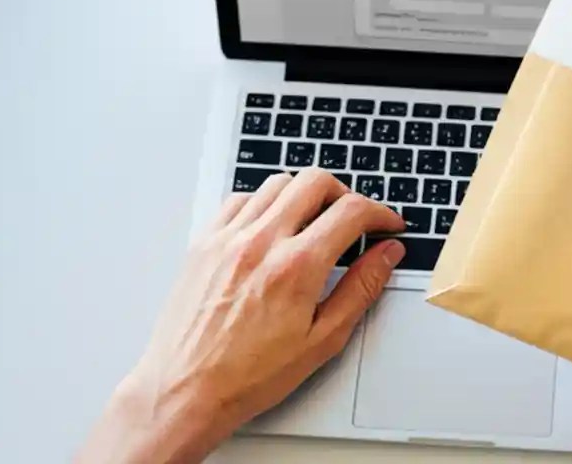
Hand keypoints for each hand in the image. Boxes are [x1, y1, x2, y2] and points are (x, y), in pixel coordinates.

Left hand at [77, 170, 404, 463]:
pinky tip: (271, 227)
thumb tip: (387, 256)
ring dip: (305, 194)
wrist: (184, 391)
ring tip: (314, 221)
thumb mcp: (322, 341)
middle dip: (345, 193)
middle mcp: (261, 242)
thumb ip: (360, 289)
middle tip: (354, 218)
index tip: (387, 224)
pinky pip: (240, 199)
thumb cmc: (248, 376)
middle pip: (315, 182)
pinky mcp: (204, 243)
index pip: (351, 211)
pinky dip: (264, 203)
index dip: (380, 212)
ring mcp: (228, 238)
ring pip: (277, 183)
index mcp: (296, 267)